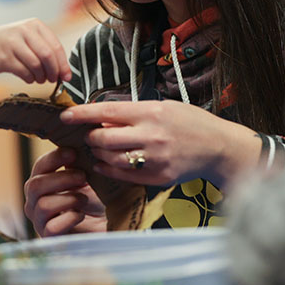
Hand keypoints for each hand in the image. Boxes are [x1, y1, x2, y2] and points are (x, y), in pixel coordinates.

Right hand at [0, 18, 70, 82]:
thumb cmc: (10, 44)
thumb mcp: (29, 38)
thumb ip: (46, 50)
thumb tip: (64, 71)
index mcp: (35, 25)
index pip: (56, 46)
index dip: (63, 64)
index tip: (66, 76)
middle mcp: (24, 31)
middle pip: (48, 56)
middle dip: (53, 72)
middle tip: (53, 79)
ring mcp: (13, 43)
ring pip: (36, 65)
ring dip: (41, 77)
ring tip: (39, 79)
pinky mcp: (4, 57)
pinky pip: (24, 72)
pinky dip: (30, 79)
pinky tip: (29, 78)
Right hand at [23, 147, 106, 236]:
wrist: (108, 228)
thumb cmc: (97, 202)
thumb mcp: (90, 177)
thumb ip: (79, 161)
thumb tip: (79, 136)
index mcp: (43, 184)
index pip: (39, 167)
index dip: (54, 158)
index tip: (73, 153)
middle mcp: (35, 203)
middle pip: (35, 185)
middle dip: (61, 178)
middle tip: (83, 177)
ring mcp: (40, 222)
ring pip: (43, 205)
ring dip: (68, 199)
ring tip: (84, 199)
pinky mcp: (50, 239)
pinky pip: (52, 227)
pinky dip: (69, 218)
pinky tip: (81, 215)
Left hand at [60, 101, 262, 188]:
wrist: (219, 147)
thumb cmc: (191, 122)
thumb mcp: (164, 106)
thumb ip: (134, 112)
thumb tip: (103, 117)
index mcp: (151, 112)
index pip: (106, 111)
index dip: (82, 113)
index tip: (66, 116)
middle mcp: (151, 135)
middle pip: (103, 137)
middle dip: (92, 136)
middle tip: (92, 135)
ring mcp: (154, 158)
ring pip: (110, 158)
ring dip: (99, 153)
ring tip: (102, 148)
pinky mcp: (157, 177)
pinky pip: (122, 174)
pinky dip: (108, 168)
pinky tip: (106, 163)